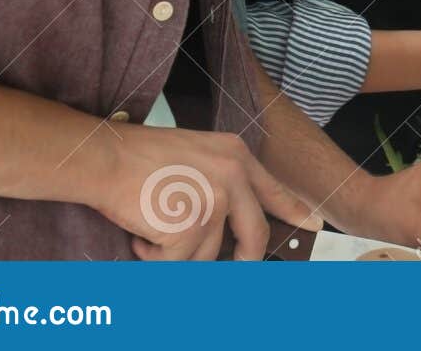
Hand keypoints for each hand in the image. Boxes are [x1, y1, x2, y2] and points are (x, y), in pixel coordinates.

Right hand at [94, 124, 322, 260]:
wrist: (105, 157)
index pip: (274, 190)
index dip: (295, 210)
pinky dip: (153, 257)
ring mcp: (214, 204)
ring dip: (174, 252)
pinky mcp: (190, 230)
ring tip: (149, 225)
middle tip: (238, 266)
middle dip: (245, 259)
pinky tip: (139, 233)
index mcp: (235, 156)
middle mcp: (233, 177)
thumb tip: (229, 221)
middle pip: (255, 237)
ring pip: (205, 256)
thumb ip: (220, 180)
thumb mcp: (196, 154)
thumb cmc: (138, 156)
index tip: (315, 224)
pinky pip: (176, 264)